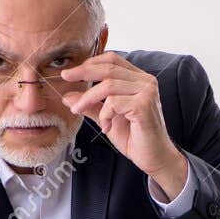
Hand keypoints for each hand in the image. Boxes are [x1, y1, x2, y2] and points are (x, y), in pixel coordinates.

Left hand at [59, 53, 188, 197]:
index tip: (71, 72)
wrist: (153, 158)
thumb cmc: (134, 138)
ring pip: (108, 85)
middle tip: (66, 77)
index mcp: (139, 79)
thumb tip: (68, 96)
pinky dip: (104, 115)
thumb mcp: (107, 117)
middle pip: (109, 68)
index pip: (113, 60)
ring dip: (88, 98)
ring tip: (78, 110)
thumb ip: (91, 105)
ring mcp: (147, 92)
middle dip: (83, 72)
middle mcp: (146, 81)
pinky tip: (107, 127)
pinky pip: (113, 103)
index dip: (90, 63)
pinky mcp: (144, 105)